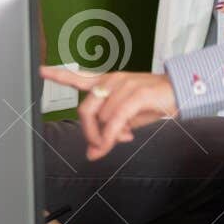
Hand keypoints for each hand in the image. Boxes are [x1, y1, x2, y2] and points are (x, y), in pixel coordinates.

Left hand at [41, 67, 178, 159]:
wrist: (182, 91)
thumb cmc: (156, 102)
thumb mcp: (129, 118)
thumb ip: (109, 131)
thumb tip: (93, 152)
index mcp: (108, 82)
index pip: (78, 77)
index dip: (58, 75)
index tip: (41, 71)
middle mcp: (111, 80)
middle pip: (85, 110)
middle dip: (89, 133)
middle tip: (100, 146)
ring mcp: (123, 85)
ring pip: (101, 119)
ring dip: (110, 136)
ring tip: (127, 135)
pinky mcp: (135, 94)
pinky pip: (115, 121)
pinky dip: (112, 136)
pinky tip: (121, 140)